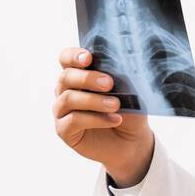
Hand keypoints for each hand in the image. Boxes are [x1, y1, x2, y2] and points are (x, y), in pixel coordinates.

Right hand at [54, 47, 153, 185]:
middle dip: (88, 78)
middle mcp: (65, 90)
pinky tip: (114, 119)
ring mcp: (62, 110)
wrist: (132, 140)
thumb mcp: (129, 91)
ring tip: (116, 105)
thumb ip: (119, 77)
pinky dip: (96, 119)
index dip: (73, 56)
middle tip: (109, 83)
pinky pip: (74, 120)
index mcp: (78, 74)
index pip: (66, 58)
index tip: (88, 58)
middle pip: (66, 77)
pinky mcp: (64, 130)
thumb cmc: (128, 110)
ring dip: (94, 100)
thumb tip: (119, 67)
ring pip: (69, 99)